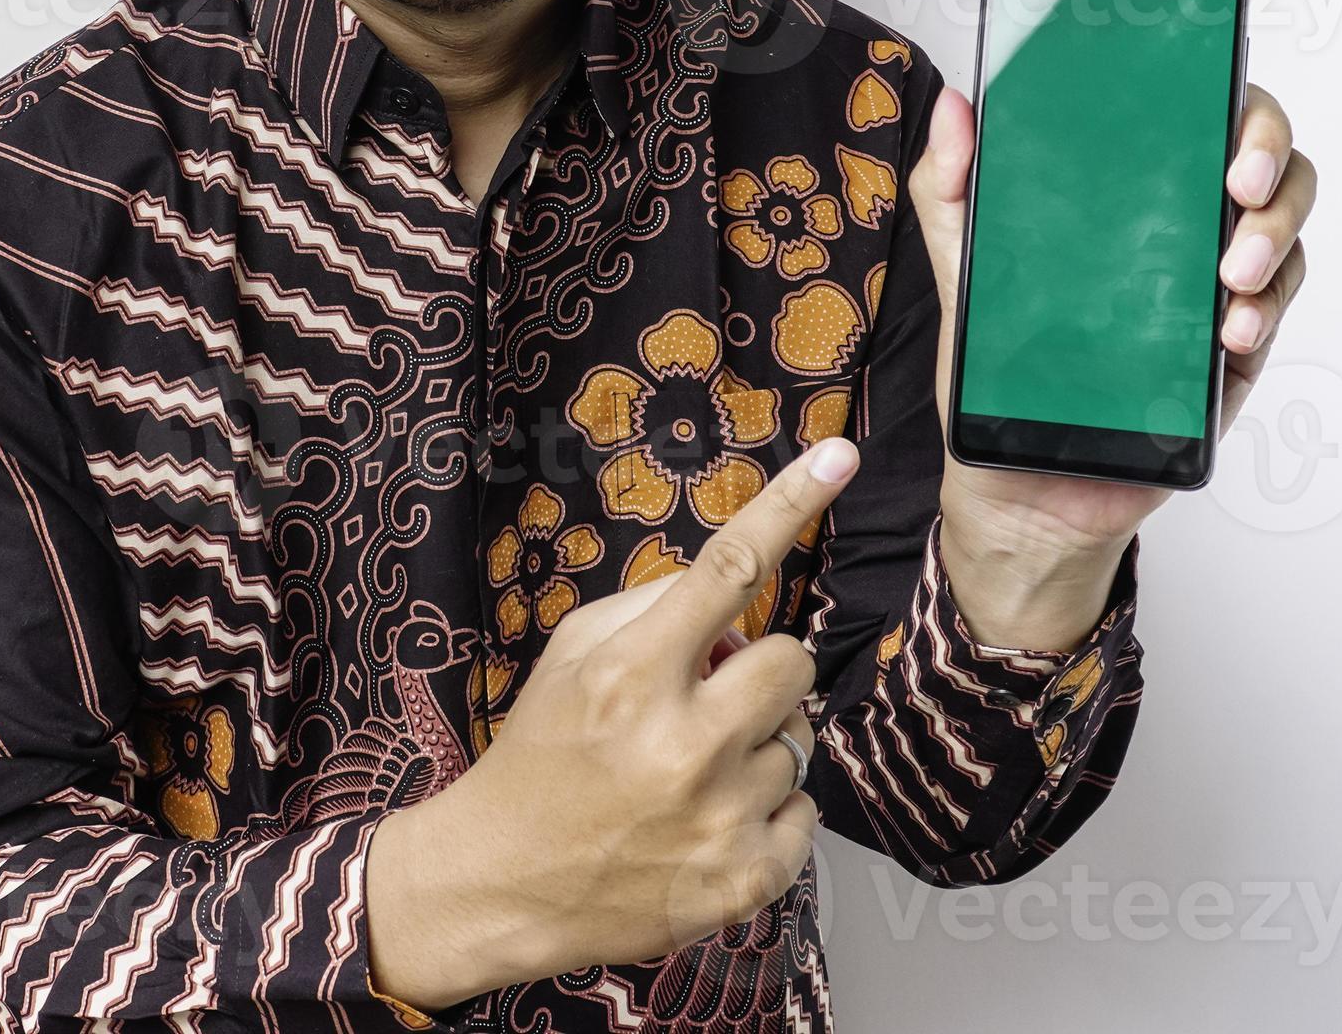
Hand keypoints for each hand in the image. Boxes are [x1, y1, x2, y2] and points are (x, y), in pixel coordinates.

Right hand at [362, 440, 860, 1007]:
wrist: (502, 884)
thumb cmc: (540, 758)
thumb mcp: (570, 658)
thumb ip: (651, 610)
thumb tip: (733, 598)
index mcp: (633, 674)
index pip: (729, 568)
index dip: (790, 504)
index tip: (839, 457)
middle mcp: (683, 743)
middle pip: (790, 660)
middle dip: (757, 669)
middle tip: (707, 699)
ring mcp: (720, 817)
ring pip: (798, 740)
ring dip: (755, 746)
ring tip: (691, 776)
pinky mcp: (745, 881)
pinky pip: (805, 812)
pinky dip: (766, 813)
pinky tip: (707, 824)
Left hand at [910, 0, 1318, 649]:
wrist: (1023, 489)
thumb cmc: (1000, 373)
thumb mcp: (964, 272)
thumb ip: (955, 191)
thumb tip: (956, 104)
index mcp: (1117, 180)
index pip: (1151, 79)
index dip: (1151, 4)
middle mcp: (1176, 211)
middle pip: (1249, 128)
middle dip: (1257, 133)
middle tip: (1228, 171)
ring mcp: (1215, 271)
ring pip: (1285, 206)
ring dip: (1273, 225)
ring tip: (1231, 265)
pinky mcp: (1237, 344)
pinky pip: (1277, 299)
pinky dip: (1265, 303)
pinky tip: (1233, 323)